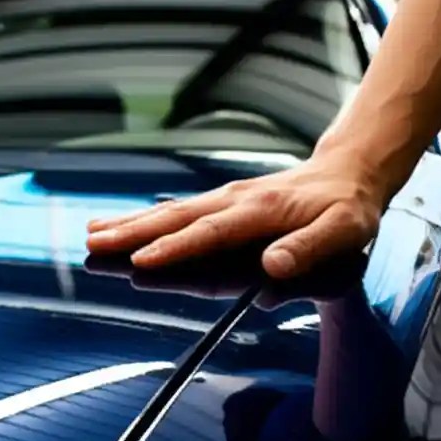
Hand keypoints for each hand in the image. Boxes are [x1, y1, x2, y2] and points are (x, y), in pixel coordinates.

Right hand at [85, 151, 387, 278]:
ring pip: (168, 212)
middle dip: (132, 232)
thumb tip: (271, 269)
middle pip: (174, 218)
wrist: (349, 171)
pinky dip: (143, 218)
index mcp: (260, 212)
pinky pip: (175, 211)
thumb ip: (308, 249)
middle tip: (94, 244)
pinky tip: (118, 225)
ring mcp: (223, 199)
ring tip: (91, 234)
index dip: (174, 249)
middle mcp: (233, 201)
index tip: (139, 262)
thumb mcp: (344, 231)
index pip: (209, 233)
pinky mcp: (219, 202)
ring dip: (128, 224)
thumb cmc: (347, 209)